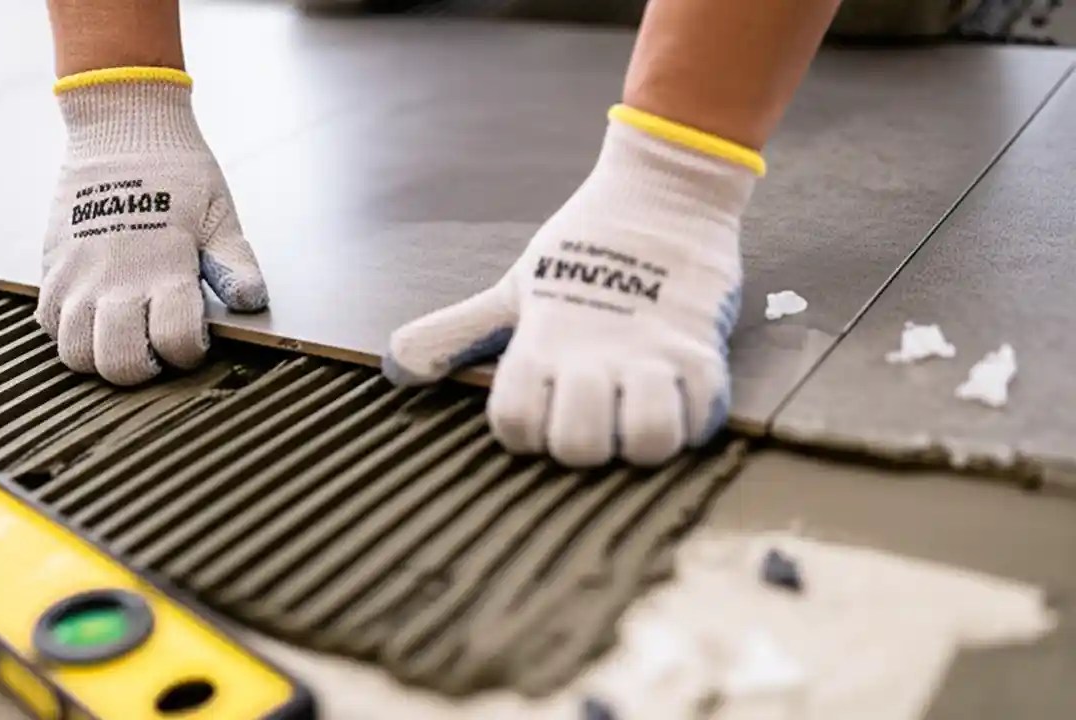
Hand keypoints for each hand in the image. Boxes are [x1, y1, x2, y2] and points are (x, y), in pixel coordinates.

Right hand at [36, 70, 266, 385]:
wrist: (122, 126)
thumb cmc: (178, 169)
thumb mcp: (221, 216)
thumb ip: (236, 265)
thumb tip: (250, 302)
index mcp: (164, 267)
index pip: (175, 343)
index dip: (190, 351)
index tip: (195, 335)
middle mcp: (115, 278)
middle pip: (119, 364)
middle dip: (145, 368)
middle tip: (157, 347)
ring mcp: (77, 275)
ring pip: (75, 355)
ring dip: (102, 358)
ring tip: (125, 338)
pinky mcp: (51, 266)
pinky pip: (47, 324)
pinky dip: (69, 333)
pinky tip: (95, 316)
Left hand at [384, 111, 756, 466]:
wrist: (662, 190)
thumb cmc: (583, 245)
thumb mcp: (513, 292)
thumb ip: (457, 333)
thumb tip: (395, 367)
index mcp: (541, 340)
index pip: (515, 424)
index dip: (524, 432)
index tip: (540, 411)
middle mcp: (595, 353)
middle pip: (579, 445)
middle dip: (582, 446)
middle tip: (593, 418)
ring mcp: (653, 352)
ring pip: (649, 439)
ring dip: (642, 439)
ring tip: (638, 416)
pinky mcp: (701, 346)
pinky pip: (707, 412)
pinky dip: (694, 417)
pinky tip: (677, 395)